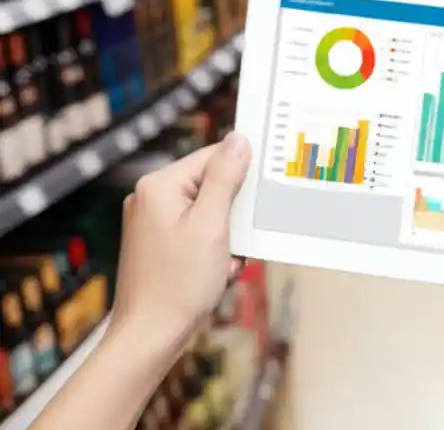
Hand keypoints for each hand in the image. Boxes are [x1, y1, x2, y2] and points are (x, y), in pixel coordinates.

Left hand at [112, 133, 250, 352]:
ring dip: (227, 236)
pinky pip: (199, 232)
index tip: (260, 198)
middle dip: (234, 214)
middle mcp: (150, 198)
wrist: (149, 336)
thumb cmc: (178, 284)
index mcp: (159, 186)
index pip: (213, 157)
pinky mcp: (158, 243)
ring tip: (222, 262)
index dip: (242, 176)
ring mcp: (152, 222)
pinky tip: (215, 272)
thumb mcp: (211, 225)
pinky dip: (215, 249)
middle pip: (212, 185)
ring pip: (210, 212)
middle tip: (237, 239)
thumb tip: (238, 140)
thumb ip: (225, 178)